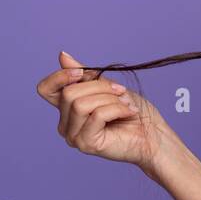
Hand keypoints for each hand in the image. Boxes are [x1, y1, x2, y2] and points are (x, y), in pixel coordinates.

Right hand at [36, 50, 175, 172]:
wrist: (154, 134)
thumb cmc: (133, 111)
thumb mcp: (109, 87)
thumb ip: (85, 76)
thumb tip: (63, 56)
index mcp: (67, 109)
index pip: (45, 89)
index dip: (60, 76)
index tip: (82, 72)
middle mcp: (65, 124)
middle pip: (69, 93)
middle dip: (100, 87)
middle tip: (122, 92)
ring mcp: (73, 136)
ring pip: (80, 104)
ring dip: (110, 99)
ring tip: (126, 104)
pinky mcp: (86, 144)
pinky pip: (97, 115)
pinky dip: (117, 109)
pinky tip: (129, 112)